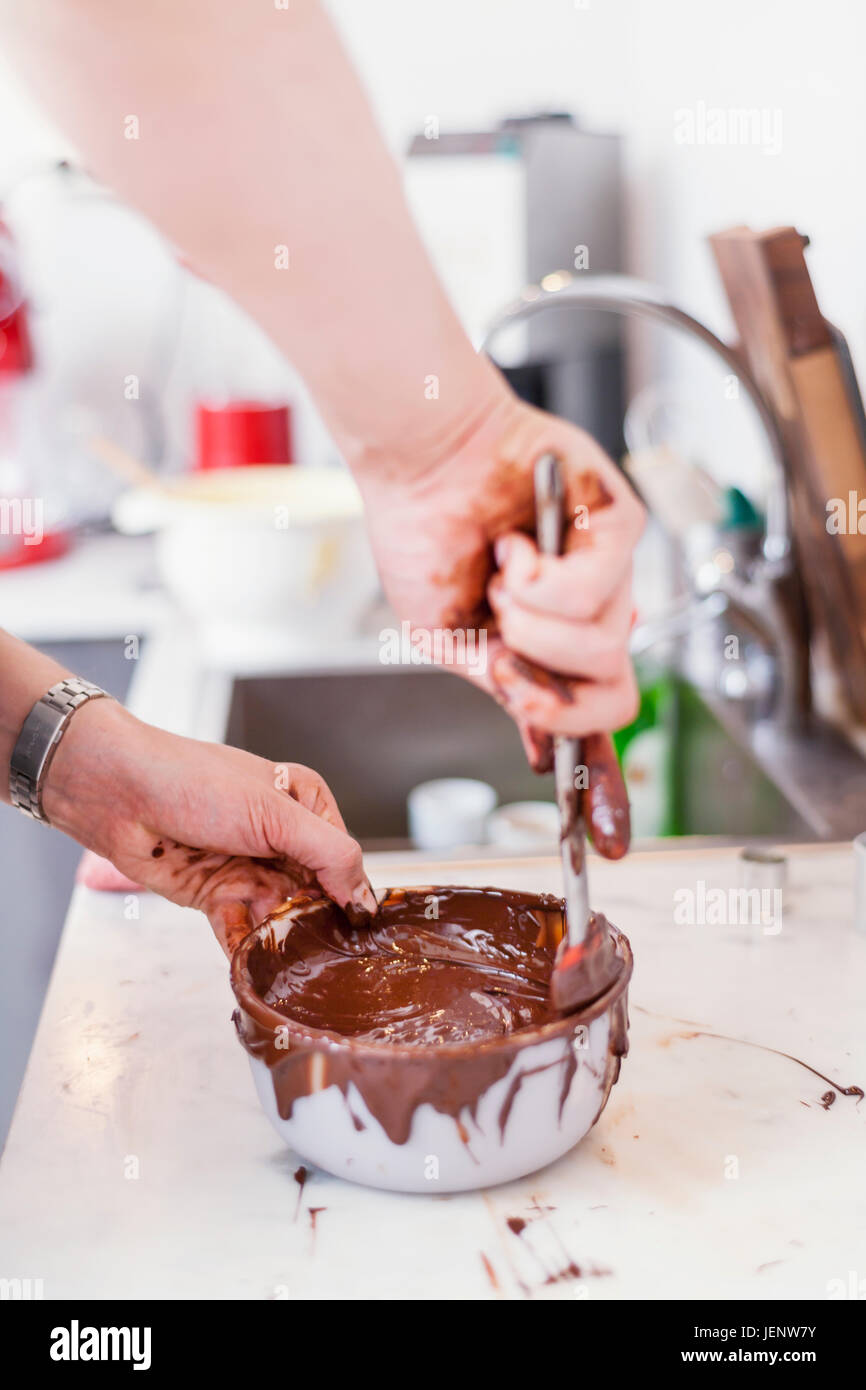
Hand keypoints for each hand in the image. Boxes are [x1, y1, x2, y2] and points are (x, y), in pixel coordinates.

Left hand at [42, 699, 375, 956]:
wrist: (118, 794)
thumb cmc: (195, 784)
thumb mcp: (276, 815)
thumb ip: (330, 856)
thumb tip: (367, 900)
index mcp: (304, 804)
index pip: (343, 859)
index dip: (349, 894)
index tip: (357, 930)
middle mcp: (280, 837)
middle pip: (314, 893)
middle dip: (315, 922)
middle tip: (324, 956)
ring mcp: (249, 867)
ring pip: (280, 917)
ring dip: (282, 940)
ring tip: (290, 963)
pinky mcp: (216, 894)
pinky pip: (241, 930)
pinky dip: (247, 948)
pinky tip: (254, 963)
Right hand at [355, 389, 644, 763]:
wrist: (419, 464)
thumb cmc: (425, 535)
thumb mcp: (449, 635)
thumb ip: (502, 683)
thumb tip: (542, 744)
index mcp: (555, 641)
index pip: (600, 706)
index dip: (583, 740)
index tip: (548, 751)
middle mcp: (591, 611)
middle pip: (613, 692)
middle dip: (547, 688)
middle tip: (502, 644)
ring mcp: (611, 571)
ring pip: (603, 646)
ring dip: (531, 623)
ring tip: (501, 575)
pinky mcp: (620, 526)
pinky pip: (594, 594)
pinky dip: (540, 583)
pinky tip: (515, 548)